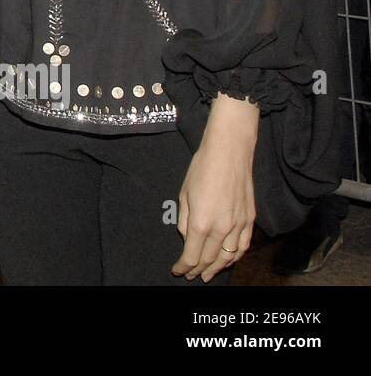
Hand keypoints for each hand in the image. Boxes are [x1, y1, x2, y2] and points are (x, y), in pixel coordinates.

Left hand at [172, 94, 259, 281]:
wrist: (229, 152)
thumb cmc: (202, 169)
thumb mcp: (184, 194)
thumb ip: (184, 220)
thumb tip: (186, 237)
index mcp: (201, 222)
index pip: (191, 255)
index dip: (183, 266)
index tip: (177, 271)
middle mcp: (221, 228)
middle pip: (209, 259)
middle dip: (198, 270)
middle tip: (190, 275)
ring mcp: (239, 225)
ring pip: (228, 256)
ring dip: (217, 268)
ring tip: (207, 274)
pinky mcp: (250, 219)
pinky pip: (243, 246)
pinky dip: (235, 257)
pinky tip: (228, 260)